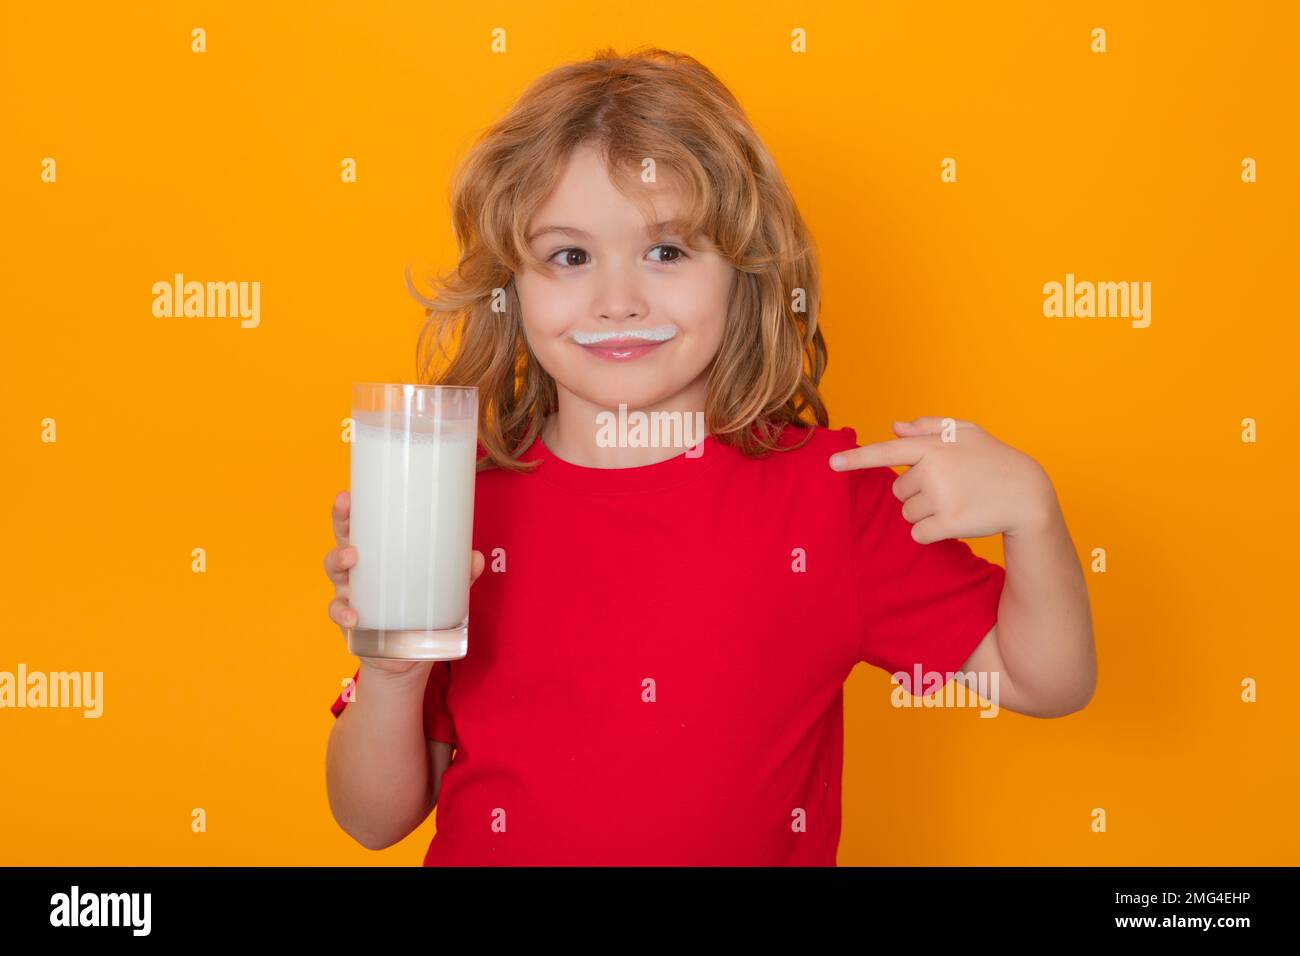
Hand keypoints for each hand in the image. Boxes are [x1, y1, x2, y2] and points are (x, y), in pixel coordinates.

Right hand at [323, 490, 486, 676]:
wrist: (405, 660)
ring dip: (338, 560)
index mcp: (377, 555)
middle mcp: (357, 571)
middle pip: (342, 538)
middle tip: (345, 506)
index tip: (350, 492)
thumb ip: (459, 578)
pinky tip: (354, 616)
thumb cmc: (420, 614)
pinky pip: (338, 612)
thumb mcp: (442, 593)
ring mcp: (349, 594)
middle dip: (341, 519)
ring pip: (334, 570)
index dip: (352, 508)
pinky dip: (343, 612)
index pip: (361, 525)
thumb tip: (476, 558)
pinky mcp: (348, 622)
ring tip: (351, 558)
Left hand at [828, 416, 1056, 541]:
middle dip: (917, 492)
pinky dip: (931, 532)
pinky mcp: (948, 523)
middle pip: (898, 491)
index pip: (886, 452)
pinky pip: (918, 534)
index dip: (856, 459)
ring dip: (926, 512)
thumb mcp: (967, 433)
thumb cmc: (994, 460)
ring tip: (957, 501)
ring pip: (907, 514)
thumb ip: (929, 428)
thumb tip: (894, 427)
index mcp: (933, 446)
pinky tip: (956, 520)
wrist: (1028, 494)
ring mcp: (941, 497)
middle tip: (950, 487)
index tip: (830, 464)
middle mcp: (932, 470)